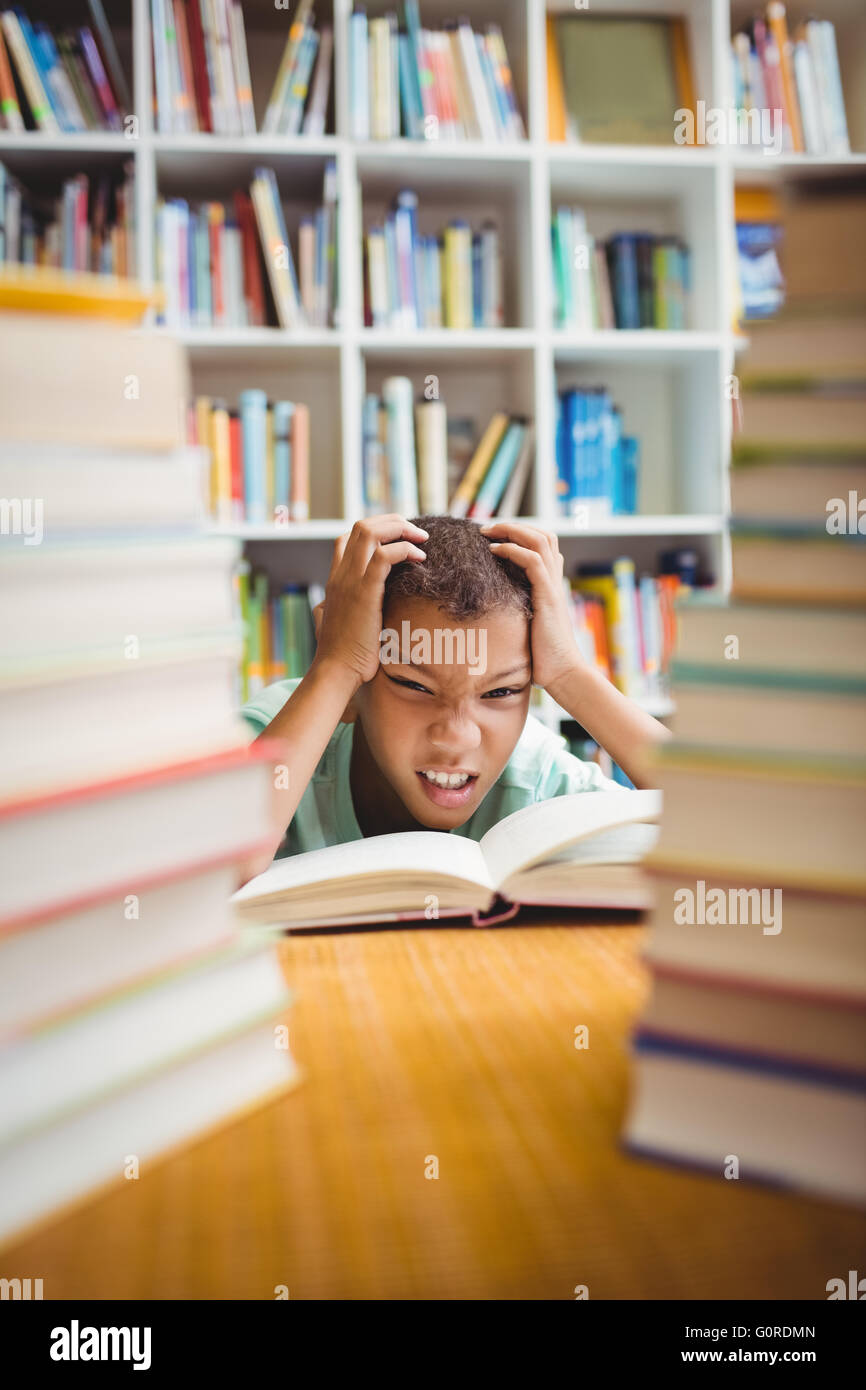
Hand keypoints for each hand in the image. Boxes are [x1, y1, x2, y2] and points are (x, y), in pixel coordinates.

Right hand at [312, 515, 427, 686]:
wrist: (336, 671)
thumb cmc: (340, 654)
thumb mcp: (331, 624)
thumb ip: (330, 611)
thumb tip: (326, 610)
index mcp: (335, 579)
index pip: (347, 537)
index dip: (375, 530)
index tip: (399, 540)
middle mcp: (340, 573)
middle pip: (362, 526)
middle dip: (393, 522)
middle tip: (417, 533)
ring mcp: (350, 580)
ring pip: (371, 532)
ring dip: (401, 529)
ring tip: (422, 539)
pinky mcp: (365, 591)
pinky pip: (386, 556)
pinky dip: (406, 550)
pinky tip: (420, 559)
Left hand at [480, 521, 581, 692]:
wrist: (562, 673)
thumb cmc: (543, 657)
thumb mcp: (526, 626)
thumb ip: (517, 612)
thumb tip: (492, 614)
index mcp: (550, 584)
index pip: (543, 545)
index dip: (520, 534)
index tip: (493, 536)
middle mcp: (554, 580)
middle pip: (543, 535)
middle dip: (513, 526)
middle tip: (487, 528)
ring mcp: (552, 586)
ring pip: (539, 540)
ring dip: (511, 531)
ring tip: (488, 532)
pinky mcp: (548, 597)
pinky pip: (533, 561)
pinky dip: (513, 550)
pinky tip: (494, 551)